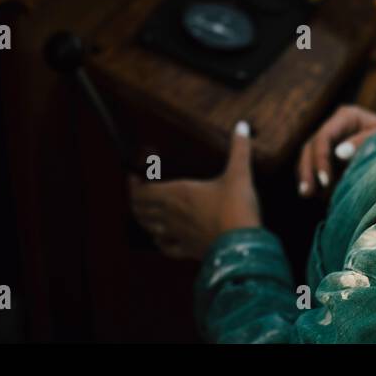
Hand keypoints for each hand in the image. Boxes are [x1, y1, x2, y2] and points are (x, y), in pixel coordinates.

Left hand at [128, 121, 262, 260]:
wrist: (242, 247)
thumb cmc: (236, 208)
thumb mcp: (239, 174)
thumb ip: (239, 148)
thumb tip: (242, 126)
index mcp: (178, 193)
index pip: (141, 191)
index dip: (133, 184)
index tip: (134, 175)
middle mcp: (171, 215)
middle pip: (140, 210)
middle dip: (135, 200)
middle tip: (138, 191)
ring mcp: (178, 234)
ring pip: (149, 228)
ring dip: (143, 219)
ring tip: (145, 211)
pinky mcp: (188, 250)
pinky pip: (166, 247)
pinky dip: (159, 241)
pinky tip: (161, 238)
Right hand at [296, 104, 375, 197]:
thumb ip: (362, 144)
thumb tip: (338, 153)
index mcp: (346, 116)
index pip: (324, 136)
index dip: (321, 159)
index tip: (325, 181)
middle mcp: (334, 126)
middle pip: (311, 146)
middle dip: (308, 169)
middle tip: (308, 192)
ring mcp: (330, 141)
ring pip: (308, 156)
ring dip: (306, 175)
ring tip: (306, 194)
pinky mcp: (331, 155)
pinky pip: (314, 166)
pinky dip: (313, 179)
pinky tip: (313, 194)